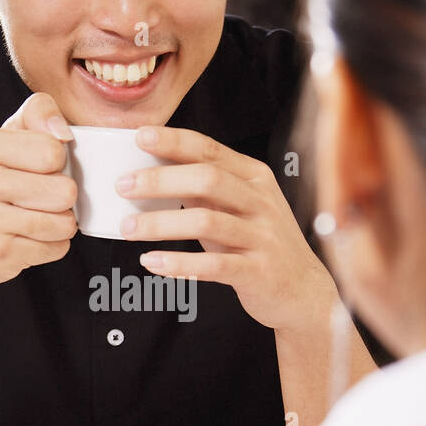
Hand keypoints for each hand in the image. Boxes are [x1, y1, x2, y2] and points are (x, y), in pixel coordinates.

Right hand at [0, 93, 77, 287]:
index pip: (53, 150)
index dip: (56, 161)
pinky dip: (51, 245)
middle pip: (64, 190)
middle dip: (61, 196)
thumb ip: (36, 115)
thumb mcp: (2, 139)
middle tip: (36, 197)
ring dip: (59, 223)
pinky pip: (57, 248)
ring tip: (34, 217)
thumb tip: (63, 132)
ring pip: (64, 222)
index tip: (36, 167)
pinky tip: (28, 238)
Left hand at [117, 124, 335, 331]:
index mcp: (255, 178)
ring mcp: (262, 237)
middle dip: (160, 180)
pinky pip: (214, 267)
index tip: (140, 136)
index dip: (174, 141)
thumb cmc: (259, 243)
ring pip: (206, 222)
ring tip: (128, 228)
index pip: (211, 150)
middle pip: (207, 179)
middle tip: (123, 186)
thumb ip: (205, 189)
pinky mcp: (258, 272)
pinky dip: (179, 264)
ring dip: (161, 223)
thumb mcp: (238, 208)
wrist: (302, 289)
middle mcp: (261, 202)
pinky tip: (152, 262)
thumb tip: (152, 172)